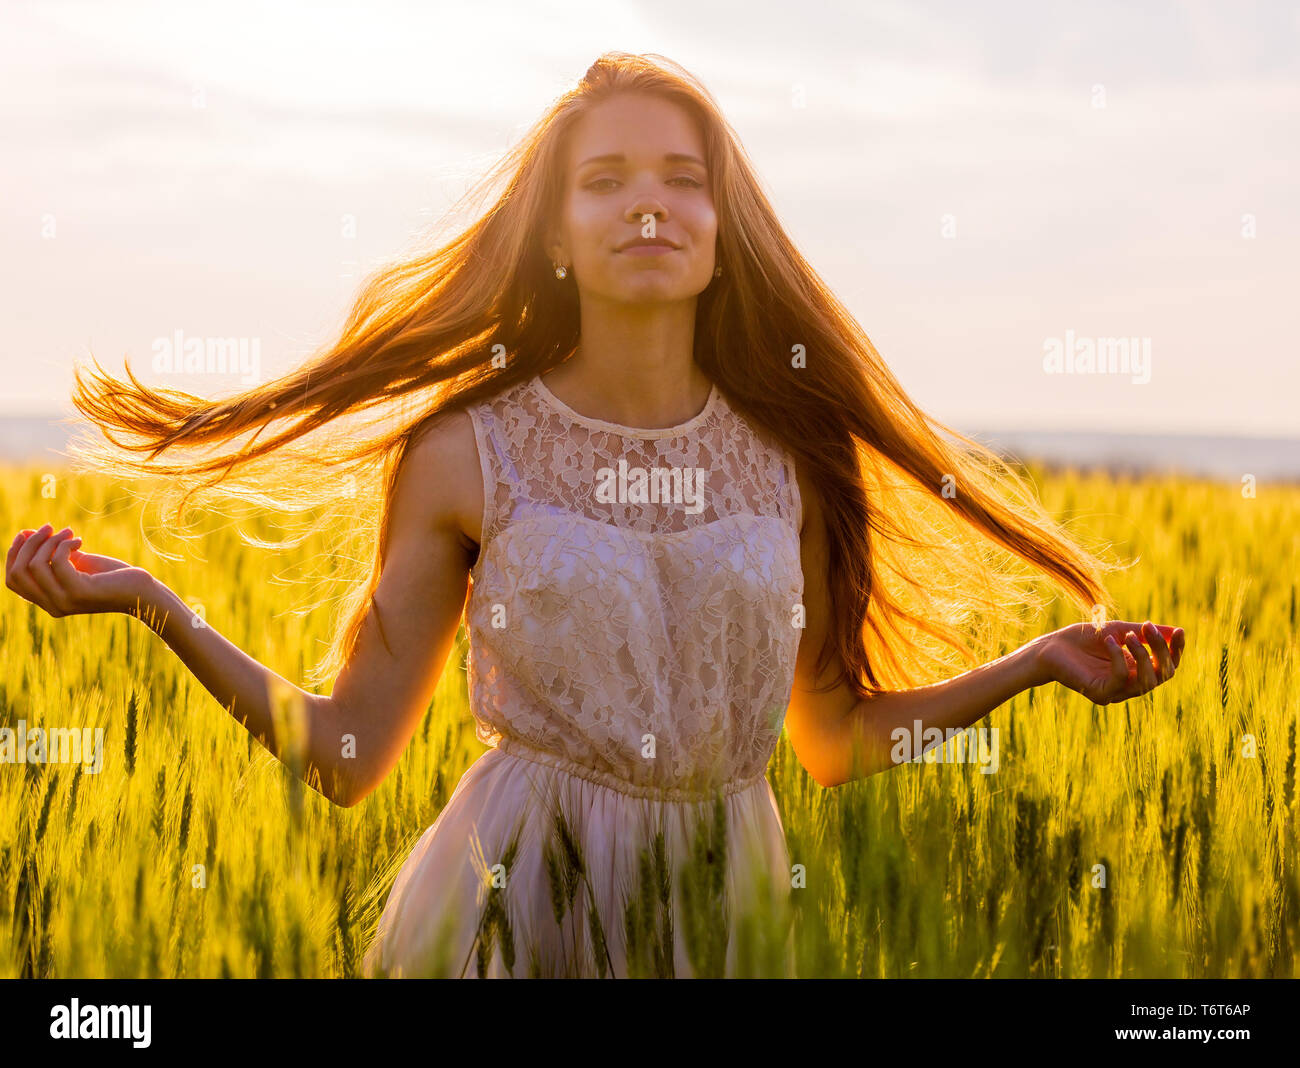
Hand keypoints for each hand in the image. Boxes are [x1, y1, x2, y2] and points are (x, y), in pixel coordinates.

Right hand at [5, 523, 152, 617]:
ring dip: (48, 541)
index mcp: (47, 601)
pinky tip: (80, 541)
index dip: (13, 554)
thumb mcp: (77, 562)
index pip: (12, 580)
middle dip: (29, 544)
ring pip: (34, 566)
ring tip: (68, 532)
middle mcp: (51, 606)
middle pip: (18, 572)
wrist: (141, 591)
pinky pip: (57, 562)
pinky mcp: (78, 593)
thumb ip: (51, 551)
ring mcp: (63, 601)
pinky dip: (64, 545)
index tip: (26, 533)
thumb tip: (24, 532)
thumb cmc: (111, 577)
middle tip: (49, 527)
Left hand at [1035, 619, 1184, 704]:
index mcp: (1137, 671)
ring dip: (1142, 655)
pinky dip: (1119, 658)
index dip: (1176, 650)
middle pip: (1163, 675)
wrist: (1050, 647)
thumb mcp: (1118, 631)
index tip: (1181, 631)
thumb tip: (1177, 631)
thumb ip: (1144, 633)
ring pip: (1146, 682)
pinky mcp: (1100, 694)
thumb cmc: (1082, 639)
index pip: (1168, 667)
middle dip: (1160, 650)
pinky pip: (1120, 679)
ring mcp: (1116, 693)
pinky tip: (1109, 641)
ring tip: (1129, 635)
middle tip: (1148, 627)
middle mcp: (1130, 685)